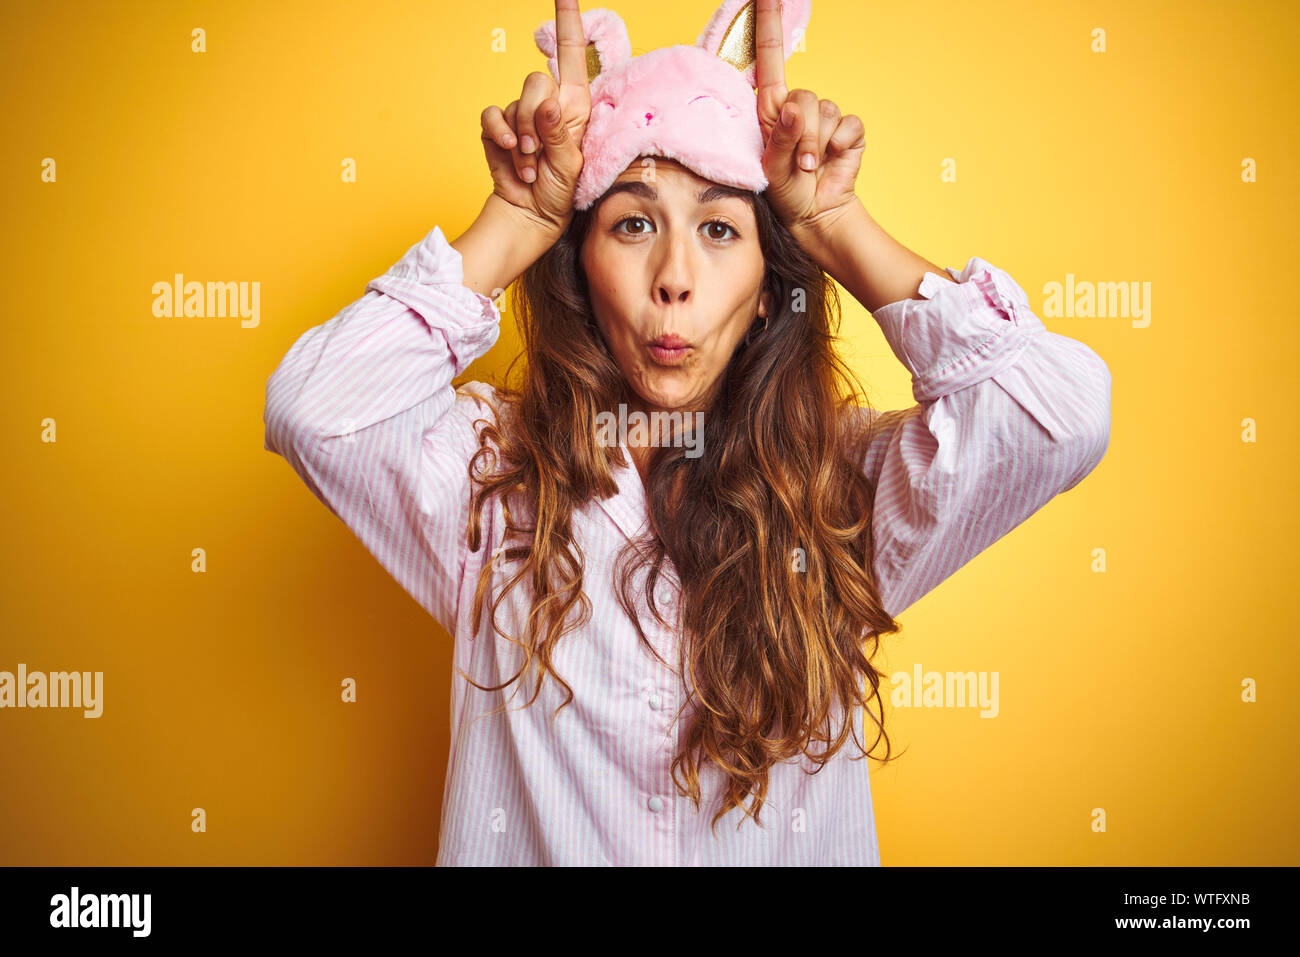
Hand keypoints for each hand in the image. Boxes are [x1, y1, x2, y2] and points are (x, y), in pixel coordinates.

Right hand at [479, 0, 590, 234]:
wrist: (530, 215)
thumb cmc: (559, 193)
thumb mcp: (570, 167)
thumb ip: (560, 135)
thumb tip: (549, 105)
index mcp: (574, 106)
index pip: (572, 56)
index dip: (568, 23)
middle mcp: (548, 105)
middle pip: (535, 80)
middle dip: (535, 118)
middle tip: (538, 151)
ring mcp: (521, 116)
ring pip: (514, 103)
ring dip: (521, 139)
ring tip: (530, 165)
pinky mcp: (498, 128)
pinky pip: (492, 115)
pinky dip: (500, 135)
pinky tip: (510, 155)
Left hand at [754, 0, 864, 239]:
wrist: (814, 215)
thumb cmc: (785, 193)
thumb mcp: (770, 169)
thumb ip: (780, 138)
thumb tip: (794, 109)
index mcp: (771, 110)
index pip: (770, 60)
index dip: (769, 25)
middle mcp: (798, 109)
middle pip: (804, 95)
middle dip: (801, 131)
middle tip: (799, 162)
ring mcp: (825, 120)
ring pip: (825, 111)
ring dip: (817, 144)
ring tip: (810, 167)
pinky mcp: (848, 132)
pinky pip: (848, 124)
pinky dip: (840, 145)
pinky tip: (832, 162)